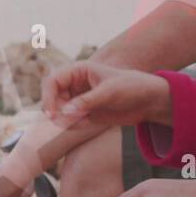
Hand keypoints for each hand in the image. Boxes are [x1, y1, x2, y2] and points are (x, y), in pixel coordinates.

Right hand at [42, 61, 171, 127]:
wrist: (148, 101)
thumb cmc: (131, 87)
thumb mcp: (110, 92)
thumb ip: (87, 102)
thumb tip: (64, 113)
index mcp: (78, 71)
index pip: (52, 81)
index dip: (48, 96)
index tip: (51, 113)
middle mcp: (75, 84)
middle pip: (51, 97)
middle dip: (54, 110)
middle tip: (64, 122)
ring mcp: (78, 99)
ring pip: (58, 111)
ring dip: (63, 120)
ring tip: (83, 121)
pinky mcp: (84, 113)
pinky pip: (70, 121)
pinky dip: (73, 125)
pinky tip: (90, 123)